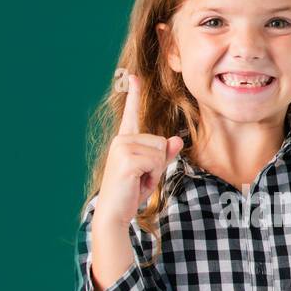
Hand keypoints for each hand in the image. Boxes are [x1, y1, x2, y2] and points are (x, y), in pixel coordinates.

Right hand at [93, 73, 183, 228]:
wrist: (114, 213)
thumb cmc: (131, 192)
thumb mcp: (151, 171)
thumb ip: (164, 154)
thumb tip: (176, 139)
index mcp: (125, 140)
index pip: (131, 114)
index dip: (135, 94)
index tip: (134, 77)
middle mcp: (121, 140)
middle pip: (161, 141)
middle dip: (159, 164)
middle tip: (142, 178)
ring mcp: (122, 148)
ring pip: (160, 151)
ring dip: (156, 171)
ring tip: (139, 181)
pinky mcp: (126, 158)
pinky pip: (156, 161)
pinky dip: (152, 177)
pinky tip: (138, 184)